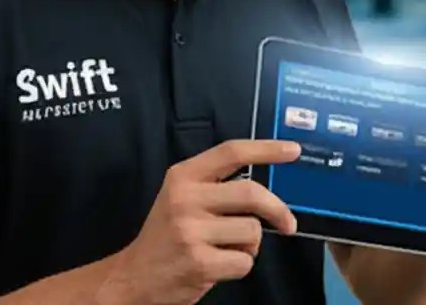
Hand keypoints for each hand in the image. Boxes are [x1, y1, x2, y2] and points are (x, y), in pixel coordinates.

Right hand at [98, 140, 301, 304]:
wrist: (132, 277)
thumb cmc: (167, 236)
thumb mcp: (181, 197)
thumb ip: (217, 186)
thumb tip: (268, 188)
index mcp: (183, 176)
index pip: (232, 152)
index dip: (267, 149)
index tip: (293, 150)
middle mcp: (186, 199)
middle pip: (252, 192)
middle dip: (278, 210)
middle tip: (288, 223)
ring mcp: (191, 231)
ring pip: (253, 231)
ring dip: (250, 246)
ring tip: (226, 249)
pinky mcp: (199, 263)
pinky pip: (245, 262)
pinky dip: (240, 267)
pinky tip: (218, 266)